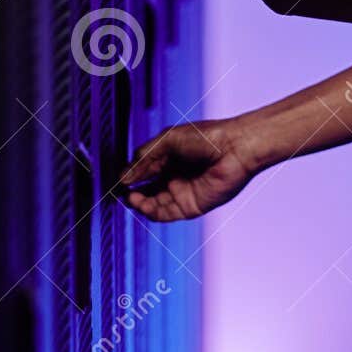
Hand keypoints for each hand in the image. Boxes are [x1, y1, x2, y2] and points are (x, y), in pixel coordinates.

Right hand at [117, 119, 259, 221]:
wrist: (235, 148)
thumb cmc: (207, 137)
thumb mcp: (167, 140)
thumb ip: (143, 158)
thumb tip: (124, 175)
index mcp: (170, 157)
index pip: (144, 170)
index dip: (129, 174)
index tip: (117, 178)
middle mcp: (176, 175)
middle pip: (147, 189)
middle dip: (131, 191)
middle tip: (119, 191)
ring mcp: (183, 191)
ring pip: (154, 203)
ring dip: (139, 202)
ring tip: (129, 196)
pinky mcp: (191, 205)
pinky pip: (167, 214)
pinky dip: (151, 212)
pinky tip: (141, 203)